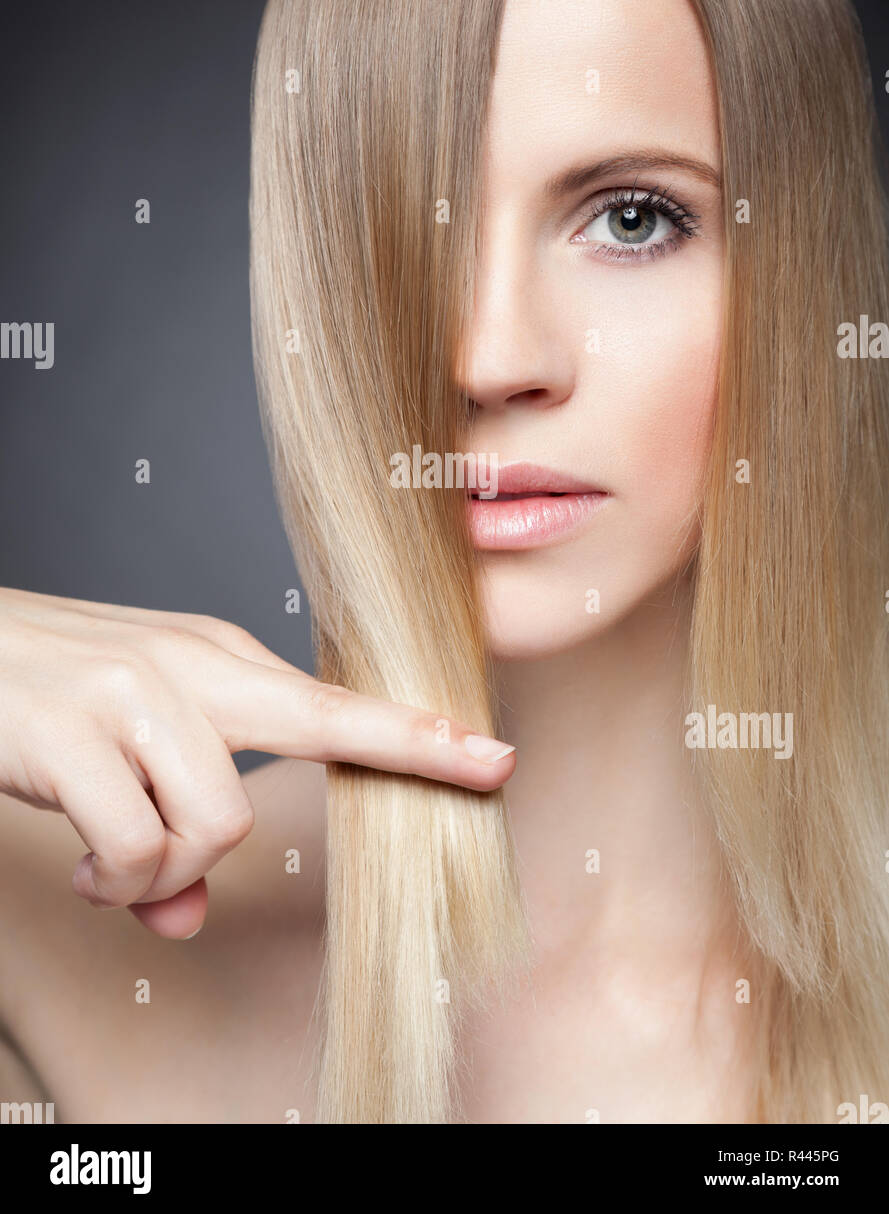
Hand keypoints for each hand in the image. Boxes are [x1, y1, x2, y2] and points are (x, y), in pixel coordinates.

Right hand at [0, 588, 514, 937]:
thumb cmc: (46, 692)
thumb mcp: (124, 747)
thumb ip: (169, 824)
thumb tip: (185, 918)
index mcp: (211, 656)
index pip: (330, 698)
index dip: (417, 731)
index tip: (493, 757)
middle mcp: (185, 664)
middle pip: (310, 733)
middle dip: (377, 766)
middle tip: (354, 813)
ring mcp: (131, 693)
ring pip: (216, 822)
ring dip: (163, 869)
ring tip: (115, 862)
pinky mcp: (71, 735)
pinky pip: (137, 850)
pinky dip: (116, 881)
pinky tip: (87, 866)